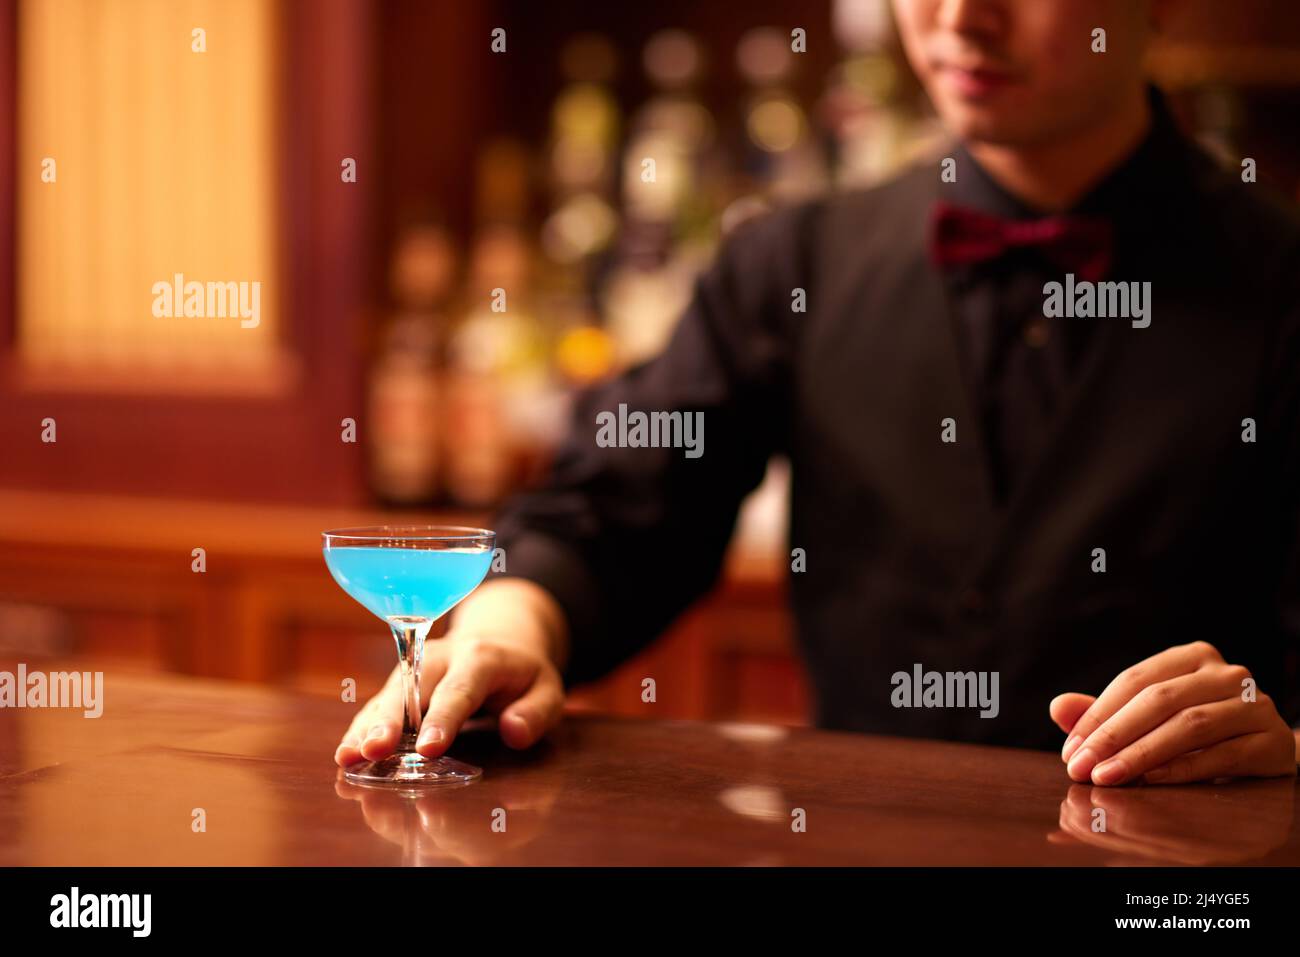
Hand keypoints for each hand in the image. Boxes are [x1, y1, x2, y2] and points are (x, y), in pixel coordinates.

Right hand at [335, 578, 568, 766]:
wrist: (498, 643)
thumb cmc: (523, 675)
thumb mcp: (547, 688)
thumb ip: (537, 711)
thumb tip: (514, 732)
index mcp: (480, 657)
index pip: (460, 688)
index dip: (444, 717)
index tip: (430, 748)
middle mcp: (439, 658)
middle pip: (410, 688)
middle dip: (390, 720)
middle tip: (373, 751)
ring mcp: (414, 670)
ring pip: (387, 697)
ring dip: (366, 727)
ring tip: (347, 757)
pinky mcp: (399, 686)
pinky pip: (377, 708)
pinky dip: (360, 729)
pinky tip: (346, 754)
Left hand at [1050, 641, 1298, 785]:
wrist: (1264, 750)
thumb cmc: (1196, 730)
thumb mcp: (1149, 718)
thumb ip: (1105, 713)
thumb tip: (1057, 707)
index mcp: (1191, 657)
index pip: (1134, 681)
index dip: (1097, 714)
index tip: (1070, 750)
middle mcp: (1226, 673)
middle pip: (1159, 700)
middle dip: (1113, 735)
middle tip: (1081, 767)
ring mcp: (1254, 705)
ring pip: (1190, 725)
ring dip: (1141, 753)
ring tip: (1107, 776)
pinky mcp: (1271, 741)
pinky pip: (1222, 754)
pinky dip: (1182, 768)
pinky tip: (1149, 781)